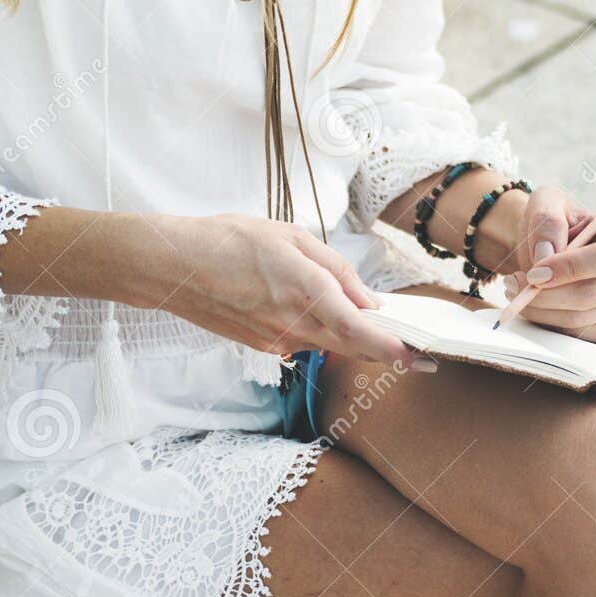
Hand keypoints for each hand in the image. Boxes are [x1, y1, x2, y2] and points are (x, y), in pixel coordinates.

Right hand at [162, 213, 428, 367]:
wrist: (175, 267)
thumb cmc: (231, 241)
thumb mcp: (292, 237)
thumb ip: (336, 269)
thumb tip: (368, 300)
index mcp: (307, 293)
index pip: (361, 334)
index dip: (394, 350)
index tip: (420, 359)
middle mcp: (295, 326)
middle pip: (352, 348)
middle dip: (386, 352)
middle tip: (416, 353)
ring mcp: (277, 341)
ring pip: (329, 346)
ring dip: (354, 341)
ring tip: (374, 325)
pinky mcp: (262, 345)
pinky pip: (304, 343)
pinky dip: (323, 334)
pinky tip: (324, 316)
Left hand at [498, 184, 595, 343]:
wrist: (548, 248)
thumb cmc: (552, 222)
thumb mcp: (547, 203)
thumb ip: (547, 218)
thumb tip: (546, 254)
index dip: (572, 267)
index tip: (536, 272)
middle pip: (591, 294)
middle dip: (546, 293)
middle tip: (514, 283)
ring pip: (579, 318)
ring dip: (540, 308)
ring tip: (516, 289)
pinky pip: (574, 335)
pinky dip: (546, 322)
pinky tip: (532, 304)